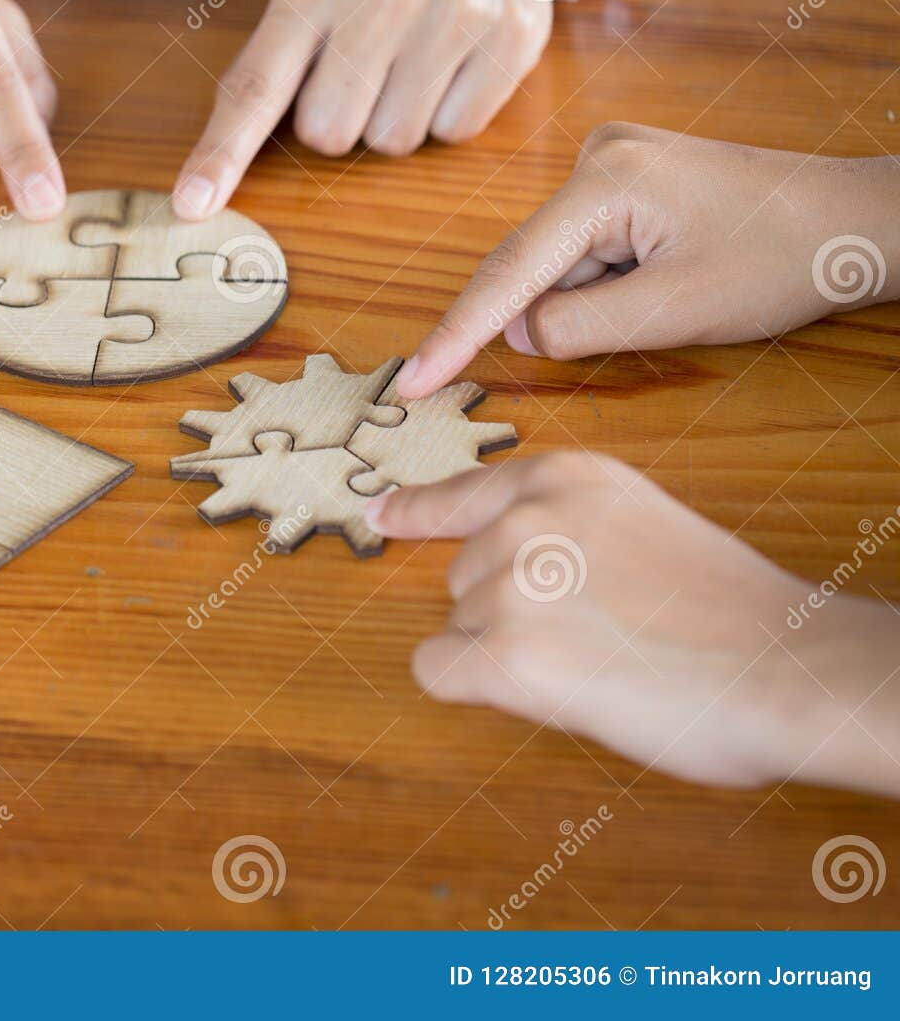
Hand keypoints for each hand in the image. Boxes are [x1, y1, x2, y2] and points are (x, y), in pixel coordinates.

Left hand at [173, 0, 551, 219]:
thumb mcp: (310, 1)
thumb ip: (259, 80)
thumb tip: (200, 185)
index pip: (258, 85)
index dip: (223, 153)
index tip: (192, 204)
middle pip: (328, 134)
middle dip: (341, 121)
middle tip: (365, 70)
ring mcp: (456, 7)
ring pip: (392, 141)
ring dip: (395, 120)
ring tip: (411, 64)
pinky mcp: (510, 36)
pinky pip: (453, 133)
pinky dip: (448, 115)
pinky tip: (452, 67)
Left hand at [364, 452, 899, 796]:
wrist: (785, 667)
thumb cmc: (733, 613)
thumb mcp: (642, 524)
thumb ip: (571, 530)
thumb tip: (507, 564)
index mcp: (565, 478)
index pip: (464, 493)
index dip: (420, 510)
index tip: (383, 513)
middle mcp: (524, 521)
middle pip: (462, 579)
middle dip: (507, 615)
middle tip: (601, 637)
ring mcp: (510, 586)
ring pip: (460, 630)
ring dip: (509, 657)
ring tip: (602, 663)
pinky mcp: (505, 657)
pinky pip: (440, 670)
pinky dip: (480, 690)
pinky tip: (554, 690)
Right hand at [397, 124, 899, 397]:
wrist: (861, 219)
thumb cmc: (784, 259)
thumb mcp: (676, 312)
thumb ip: (579, 327)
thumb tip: (521, 330)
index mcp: (605, 181)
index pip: (509, 273)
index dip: (456, 334)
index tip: (410, 380)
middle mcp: (597, 158)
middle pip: (534, 266)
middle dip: (558, 313)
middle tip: (640, 318)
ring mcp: (612, 163)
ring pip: (562, 264)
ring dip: (598, 300)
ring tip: (681, 288)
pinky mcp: (626, 179)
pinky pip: (586, 251)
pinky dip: (609, 284)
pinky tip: (671, 276)